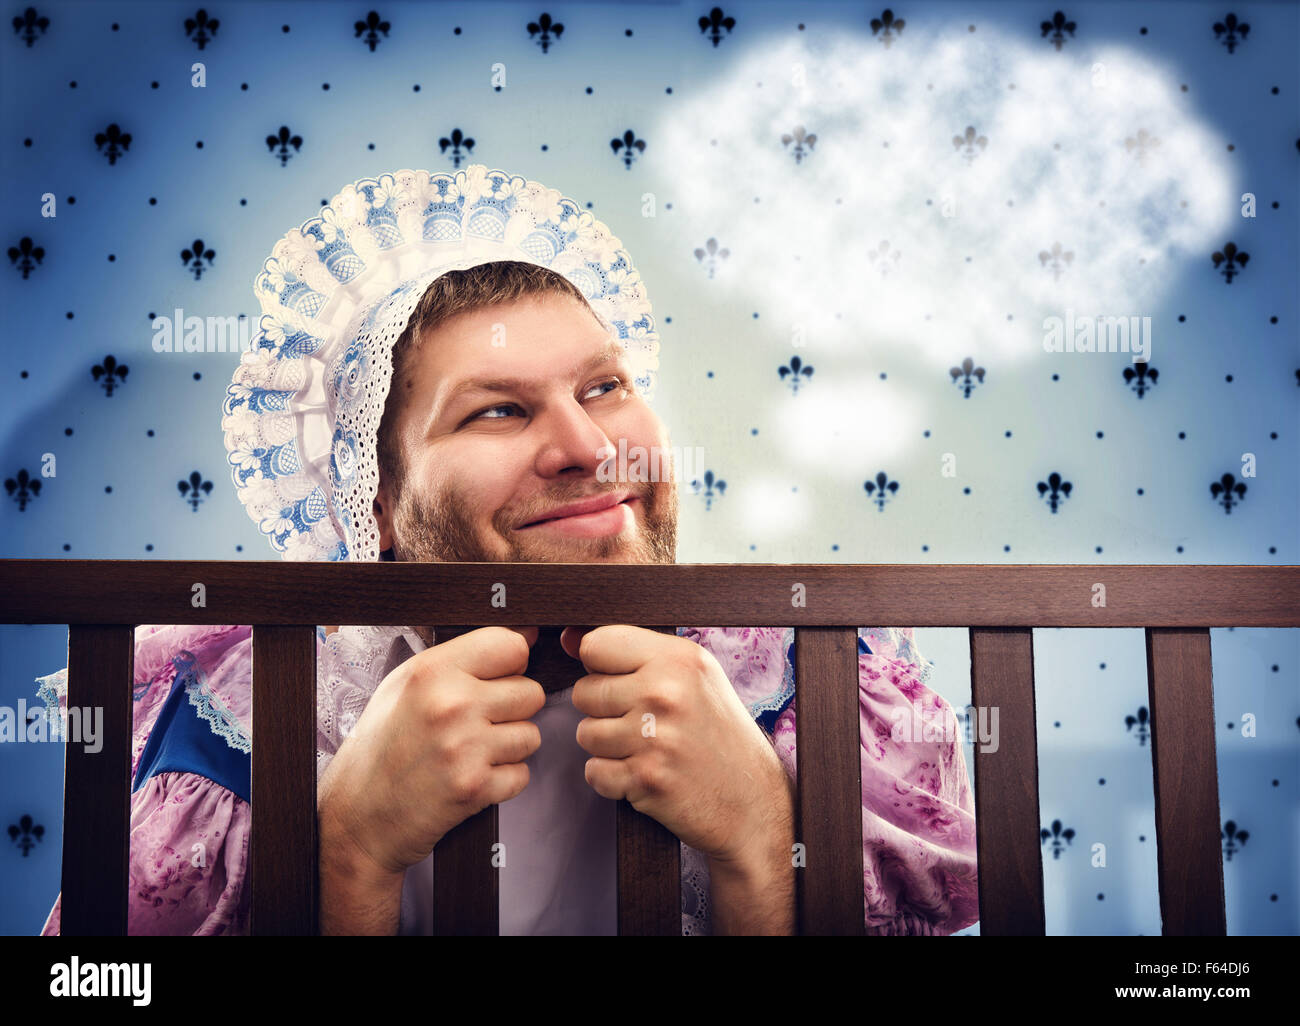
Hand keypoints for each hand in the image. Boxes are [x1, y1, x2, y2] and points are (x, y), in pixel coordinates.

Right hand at [318, 626, 545, 877]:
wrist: (359, 815)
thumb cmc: (382, 746)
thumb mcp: (405, 685)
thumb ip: (463, 658)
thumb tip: (527, 635)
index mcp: (432, 671)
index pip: (512, 646)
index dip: (511, 663)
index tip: (498, 678)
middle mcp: (451, 704)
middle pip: (531, 692)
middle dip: (512, 710)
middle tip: (479, 723)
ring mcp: (464, 747)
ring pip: (531, 735)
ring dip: (508, 748)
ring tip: (471, 752)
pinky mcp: (474, 787)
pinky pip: (522, 775)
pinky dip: (502, 781)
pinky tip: (470, 777)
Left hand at [561, 625, 791, 867]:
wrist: (753, 801)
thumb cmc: (719, 733)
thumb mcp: (692, 677)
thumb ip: (632, 653)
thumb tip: (566, 638)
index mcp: (677, 658)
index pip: (596, 644)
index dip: (602, 666)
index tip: (622, 682)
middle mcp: (665, 692)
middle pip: (585, 692)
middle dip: (604, 711)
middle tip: (641, 723)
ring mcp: (654, 737)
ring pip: (585, 733)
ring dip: (607, 747)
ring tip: (645, 749)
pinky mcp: (645, 779)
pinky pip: (594, 772)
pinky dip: (611, 779)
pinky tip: (643, 773)